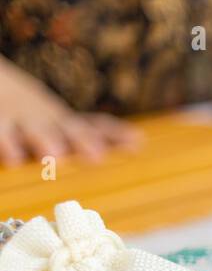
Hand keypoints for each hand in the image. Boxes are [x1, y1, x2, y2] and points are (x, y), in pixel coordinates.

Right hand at [0, 58, 139, 165]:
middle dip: (82, 140)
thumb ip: (96, 132)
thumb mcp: (63, 120)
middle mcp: (45, 118)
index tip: (137, 144)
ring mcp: (19, 119)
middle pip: (68, 128)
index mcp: (62, 121)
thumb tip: (139, 141)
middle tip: (97, 156)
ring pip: (33, 129)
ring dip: (45, 140)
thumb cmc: (33, 111)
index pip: (92, 127)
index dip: (114, 135)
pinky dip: (6, 143)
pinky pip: (0, 134)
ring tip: (56, 155)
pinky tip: (14, 159)